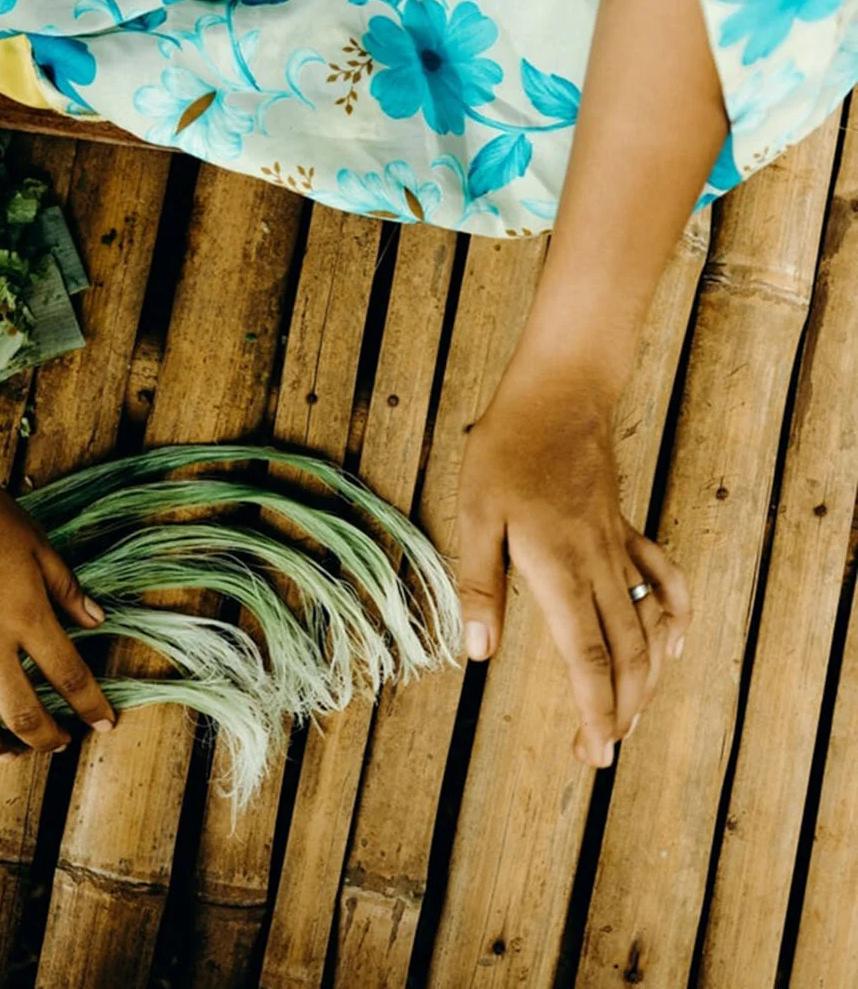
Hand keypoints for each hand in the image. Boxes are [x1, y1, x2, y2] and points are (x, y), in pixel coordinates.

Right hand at [0, 456, 115, 753]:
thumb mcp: (36, 543)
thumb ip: (66, 587)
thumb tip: (96, 621)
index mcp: (26, 614)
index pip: (69, 675)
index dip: (92, 705)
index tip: (104, 723)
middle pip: (21, 711)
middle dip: (45, 737)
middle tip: (59, 743)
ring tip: (10, 753)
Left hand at [456, 363, 690, 767]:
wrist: (557, 396)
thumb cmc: (504, 453)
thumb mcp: (473, 516)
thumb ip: (480, 584)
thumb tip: (478, 651)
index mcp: (558, 570)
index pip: (587, 657)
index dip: (595, 709)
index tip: (597, 751)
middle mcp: (598, 566)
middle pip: (625, 654)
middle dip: (619, 710)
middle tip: (602, 753)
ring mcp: (618, 549)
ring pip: (650, 626)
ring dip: (646, 677)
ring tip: (631, 717)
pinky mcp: (625, 531)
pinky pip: (666, 581)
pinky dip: (676, 618)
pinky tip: (676, 646)